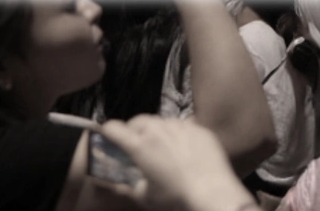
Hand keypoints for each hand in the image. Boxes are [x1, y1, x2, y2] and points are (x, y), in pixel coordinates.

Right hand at [97, 116, 253, 210]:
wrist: (213, 192)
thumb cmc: (175, 198)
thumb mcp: (145, 197)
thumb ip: (126, 187)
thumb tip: (113, 184)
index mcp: (140, 145)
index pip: (114, 128)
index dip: (107, 130)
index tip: (107, 135)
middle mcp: (158, 129)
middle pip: (138, 120)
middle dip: (132, 129)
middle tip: (135, 144)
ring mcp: (179, 125)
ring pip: (161, 121)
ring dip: (155, 130)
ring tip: (160, 146)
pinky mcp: (197, 127)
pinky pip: (182, 125)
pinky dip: (176, 133)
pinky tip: (182, 148)